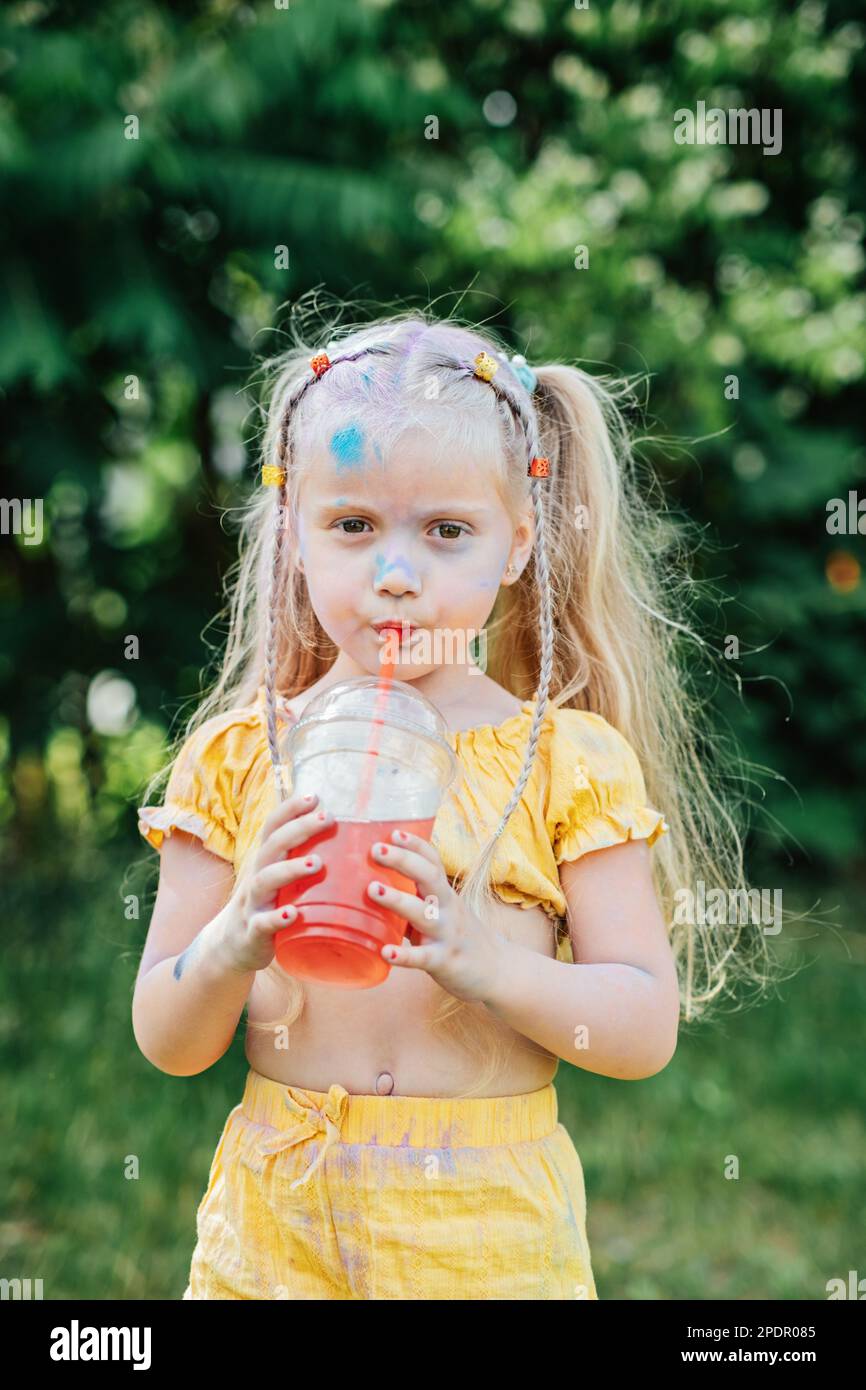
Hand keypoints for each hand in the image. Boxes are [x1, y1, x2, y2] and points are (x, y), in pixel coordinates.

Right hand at [221, 791, 333, 972]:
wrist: (231, 946)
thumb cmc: (268, 906)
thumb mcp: (279, 880)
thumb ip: (302, 860)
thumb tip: (347, 842)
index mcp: (264, 861)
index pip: (273, 827)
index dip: (290, 809)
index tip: (315, 796)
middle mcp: (256, 876)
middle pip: (272, 846)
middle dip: (298, 829)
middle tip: (327, 818)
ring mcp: (252, 903)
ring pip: (265, 880)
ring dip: (290, 869)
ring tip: (316, 863)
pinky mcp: (252, 932)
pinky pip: (262, 923)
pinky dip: (277, 918)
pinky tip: (293, 914)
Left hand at [367, 828, 509, 1004]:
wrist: (496, 971)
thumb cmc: (457, 936)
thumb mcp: (442, 911)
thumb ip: (416, 899)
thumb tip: (372, 884)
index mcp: (445, 893)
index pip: (432, 862)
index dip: (415, 845)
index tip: (394, 832)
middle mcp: (447, 908)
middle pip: (428, 877)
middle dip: (402, 861)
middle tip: (376, 849)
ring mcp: (446, 934)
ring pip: (423, 914)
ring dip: (397, 900)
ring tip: (372, 889)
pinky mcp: (444, 961)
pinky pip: (423, 958)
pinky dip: (404, 955)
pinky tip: (385, 952)